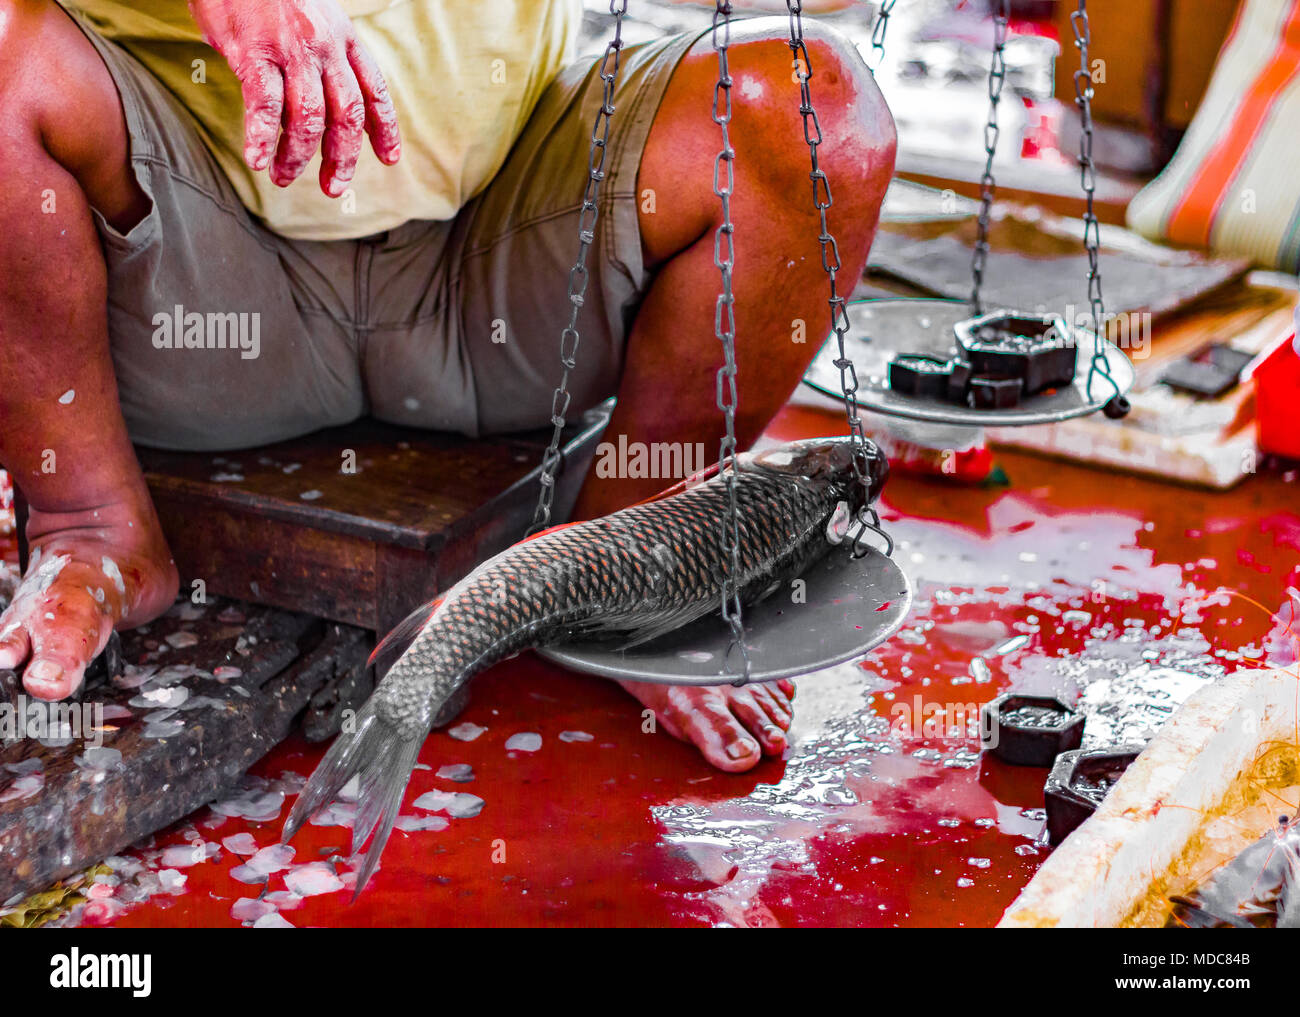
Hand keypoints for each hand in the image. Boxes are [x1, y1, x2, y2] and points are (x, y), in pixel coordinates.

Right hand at [188, 0, 400, 196]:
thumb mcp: (311, 14)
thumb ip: (319, 55)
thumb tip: (317, 99)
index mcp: (343, 38)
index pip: (374, 90)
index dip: (384, 128)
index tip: (390, 159)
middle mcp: (324, 47)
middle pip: (346, 115)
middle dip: (342, 157)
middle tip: (333, 188)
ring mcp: (291, 50)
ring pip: (307, 118)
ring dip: (297, 156)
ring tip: (283, 177)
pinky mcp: (254, 52)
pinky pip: (263, 104)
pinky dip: (262, 136)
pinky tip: (257, 159)